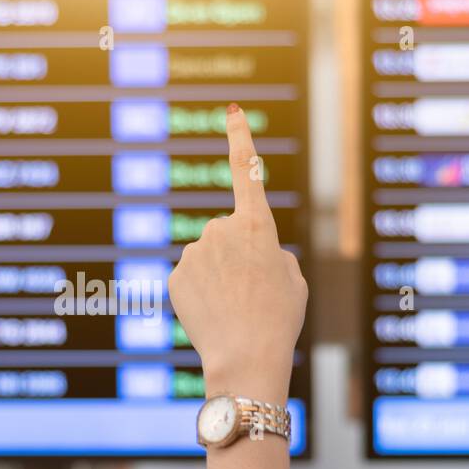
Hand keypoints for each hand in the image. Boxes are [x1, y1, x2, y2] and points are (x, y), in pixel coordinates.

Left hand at [167, 103, 306, 405]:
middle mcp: (221, 229)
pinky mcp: (176, 275)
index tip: (232, 111)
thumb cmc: (278, 319)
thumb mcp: (293, 280)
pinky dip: (200, 293)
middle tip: (251, 291)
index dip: (240, 138)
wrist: (246, 356)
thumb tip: (249, 252)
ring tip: (234, 307)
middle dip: (236, 256)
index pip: (247, 171)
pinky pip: (190, 278)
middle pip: (227, 234)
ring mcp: (195, 251)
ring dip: (218, 276)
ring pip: (207, 257)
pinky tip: (213, 313)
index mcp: (257, 225)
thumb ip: (272, 254)